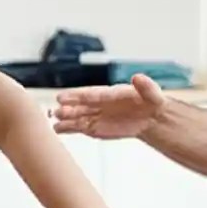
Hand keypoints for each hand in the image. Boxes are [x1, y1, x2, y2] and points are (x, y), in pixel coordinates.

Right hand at [51, 74, 165, 138]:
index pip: (92, 94)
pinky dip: (70, 129)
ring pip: (79, 117)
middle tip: (56, 112)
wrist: (152, 117)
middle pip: (82, 106)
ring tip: (54, 124)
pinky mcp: (97, 128)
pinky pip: (81, 128)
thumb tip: (138, 77)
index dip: (77, 96)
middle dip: (69, 109)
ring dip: (67, 120)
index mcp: (112, 93)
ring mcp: (97, 116)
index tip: (62, 97)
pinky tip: (58, 130)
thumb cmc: (152, 102)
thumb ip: (146, 87)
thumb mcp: (153, 94)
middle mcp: (101, 103)